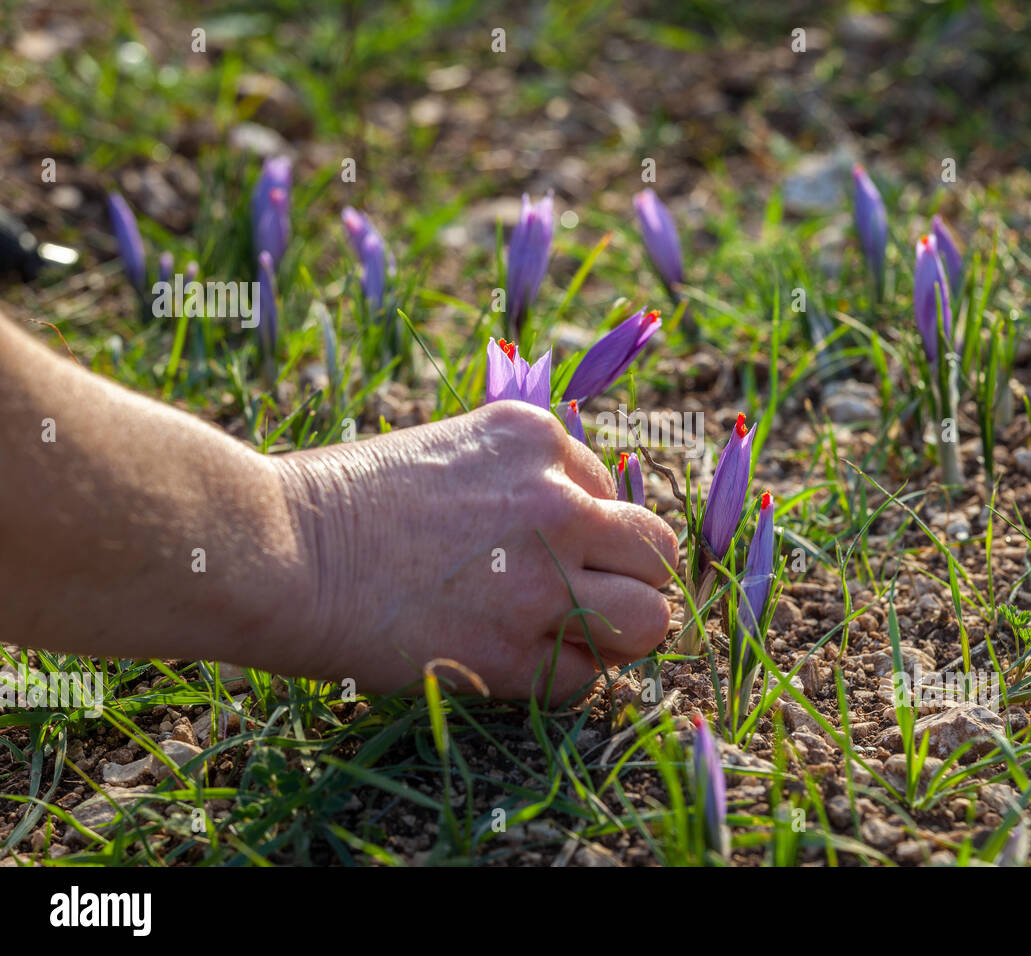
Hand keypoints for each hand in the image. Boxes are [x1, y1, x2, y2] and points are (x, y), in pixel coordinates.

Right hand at [275, 401, 678, 699]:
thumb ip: (515, 480)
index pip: (613, 493)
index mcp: (536, 440)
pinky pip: (587, 680)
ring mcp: (543, 577)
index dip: (586, 531)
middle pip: (657, 552)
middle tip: (587, 601)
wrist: (275, 546)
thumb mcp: (445, 451)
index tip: (543, 552)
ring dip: (620, 635)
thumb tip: (566, 528)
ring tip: (574, 640)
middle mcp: (557, 500)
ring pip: (650, 619)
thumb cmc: (339, 502)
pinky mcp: (514, 650)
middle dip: (630, 580)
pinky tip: (513, 667)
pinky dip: (562, 681)